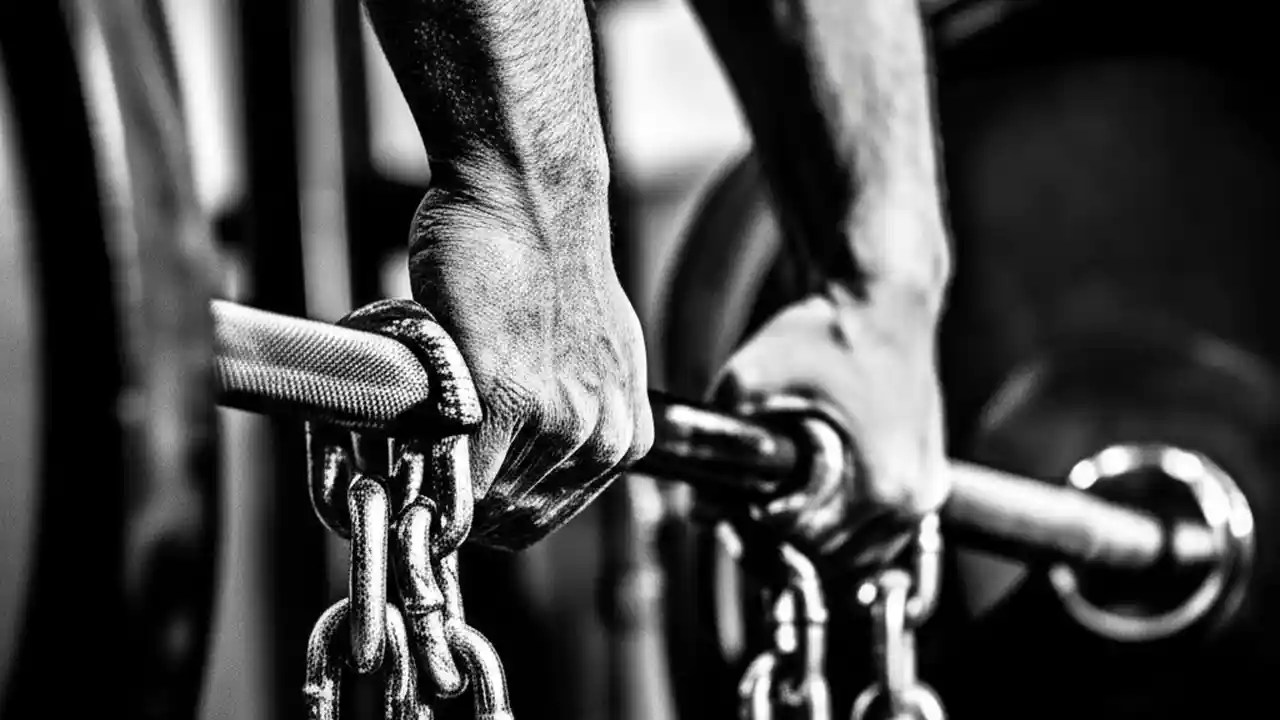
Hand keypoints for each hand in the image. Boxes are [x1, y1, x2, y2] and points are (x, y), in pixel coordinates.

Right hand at [408, 188, 653, 550]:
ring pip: (474, 495)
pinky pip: (453, 468)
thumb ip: (570, 413)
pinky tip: (410, 421)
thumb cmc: (548, 268)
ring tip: (423, 417)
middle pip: (504, 514)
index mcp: (623, 438)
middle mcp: (598, 438)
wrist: (532, 200)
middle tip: (424, 452)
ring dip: (434, 469)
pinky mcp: (504, 395)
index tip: (452, 487)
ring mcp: (556, 421)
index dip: (486, 510)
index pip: (538, 519)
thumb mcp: (593, 357)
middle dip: (457, 491)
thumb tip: (525, 454)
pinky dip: (419, 458)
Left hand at [715, 280, 948, 566]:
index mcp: (880, 486)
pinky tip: (812, 507)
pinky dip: (848, 533)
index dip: (759, 531)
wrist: (886, 299)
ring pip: (862, 557)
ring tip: (776, 510)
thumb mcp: (753, 373)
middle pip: (834, 560)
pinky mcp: (928, 479)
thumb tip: (696, 500)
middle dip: (784, 543)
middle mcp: (912, 499)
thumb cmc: (828, 330)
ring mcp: (926, 492)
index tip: (735, 505)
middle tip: (746, 510)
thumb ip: (717, 433)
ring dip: (817, 546)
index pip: (807, 545)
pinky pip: (885, 536)